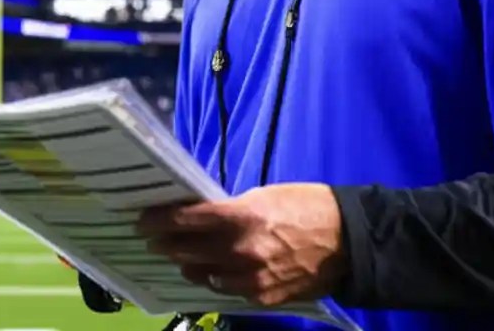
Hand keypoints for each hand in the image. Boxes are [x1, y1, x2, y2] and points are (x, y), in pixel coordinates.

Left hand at [136, 183, 347, 306]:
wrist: (349, 241)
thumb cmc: (308, 207)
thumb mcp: (266, 196)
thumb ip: (232, 209)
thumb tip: (204, 215)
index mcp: (242, 217)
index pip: (186, 220)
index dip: (159, 221)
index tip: (144, 220)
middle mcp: (240, 250)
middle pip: (186, 251)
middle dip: (166, 244)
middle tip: (155, 239)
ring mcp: (250, 278)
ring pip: (202, 276)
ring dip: (189, 266)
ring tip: (184, 257)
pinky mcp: (262, 298)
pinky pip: (227, 291)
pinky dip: (217, 280)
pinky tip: (215, 273)